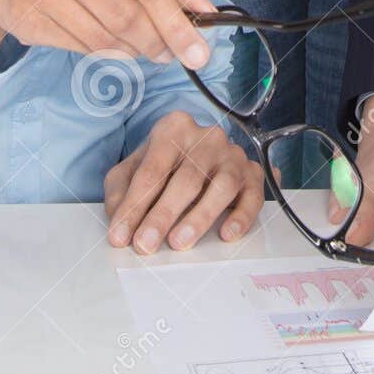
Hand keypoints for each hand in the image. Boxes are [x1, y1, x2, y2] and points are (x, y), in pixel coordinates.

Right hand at [0, 0, 214, 88]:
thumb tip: (204, 6)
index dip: (176, 20)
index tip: (199, 48)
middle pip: (124, 14)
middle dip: (158, 41)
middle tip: (175, 55)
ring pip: (101, 36)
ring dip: (132, 50)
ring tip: (145, 48)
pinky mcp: (20, 16)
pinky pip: (77, 46)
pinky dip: (102, 51)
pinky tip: (110, 43)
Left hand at [104, 110, 264, 253]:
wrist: (198, 150)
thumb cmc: (161, 163)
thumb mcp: (131, 169)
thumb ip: (119, 192)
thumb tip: (120, 223)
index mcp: (174, 129)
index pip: (152, 170)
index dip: (134, 205)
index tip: (119, 236)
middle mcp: (208, 137)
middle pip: (187, 178)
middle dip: (163, 214)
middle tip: (145, 244)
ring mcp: (233, 154)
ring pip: (222, 185)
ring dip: (201, 216)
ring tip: (179, 241)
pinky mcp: (253, 172)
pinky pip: (254, 194)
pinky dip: (243, 216)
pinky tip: (228, 234)